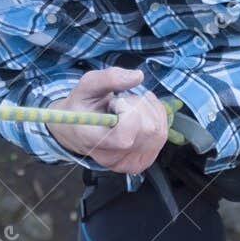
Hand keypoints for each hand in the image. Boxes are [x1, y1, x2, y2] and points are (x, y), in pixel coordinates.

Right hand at [50, 67, 167, 173]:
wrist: (77, 130)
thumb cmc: (82, 106)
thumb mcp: (86, 86)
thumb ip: (109, 78)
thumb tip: (138, 76)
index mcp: (92, 140)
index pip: (125, 137)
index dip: (129, 112)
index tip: (118, 102)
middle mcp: (111, 158)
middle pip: (148, 130)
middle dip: (139, 107)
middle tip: (121, 104)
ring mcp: (127, 164)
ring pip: (159, 132)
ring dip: (148, 111)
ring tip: (128, 109)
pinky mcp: (140, 163)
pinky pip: (162, 136)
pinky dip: (156, 118)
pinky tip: (140, 115)